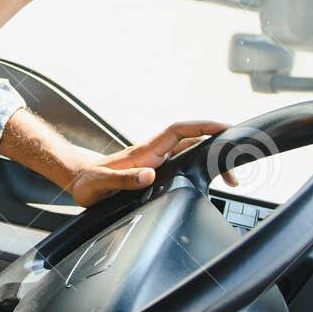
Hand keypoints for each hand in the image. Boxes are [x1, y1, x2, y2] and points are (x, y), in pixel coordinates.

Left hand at [65, 119, 228, 207]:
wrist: (77, 181)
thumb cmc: (86, 183)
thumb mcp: (100, 184)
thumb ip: (123, 179)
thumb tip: (149, 174)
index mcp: (144, 153)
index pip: (179, 131)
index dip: (202, 126)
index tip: (225, 127)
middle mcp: (153, 154)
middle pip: (192, 141)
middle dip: (216, 146)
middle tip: (235, 168)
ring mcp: (155, 161)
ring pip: (190, 152)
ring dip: (210, 158)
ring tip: (230, 177)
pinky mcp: (154, 170)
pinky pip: (182, 162)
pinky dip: (199, 166)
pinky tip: (209, 177)